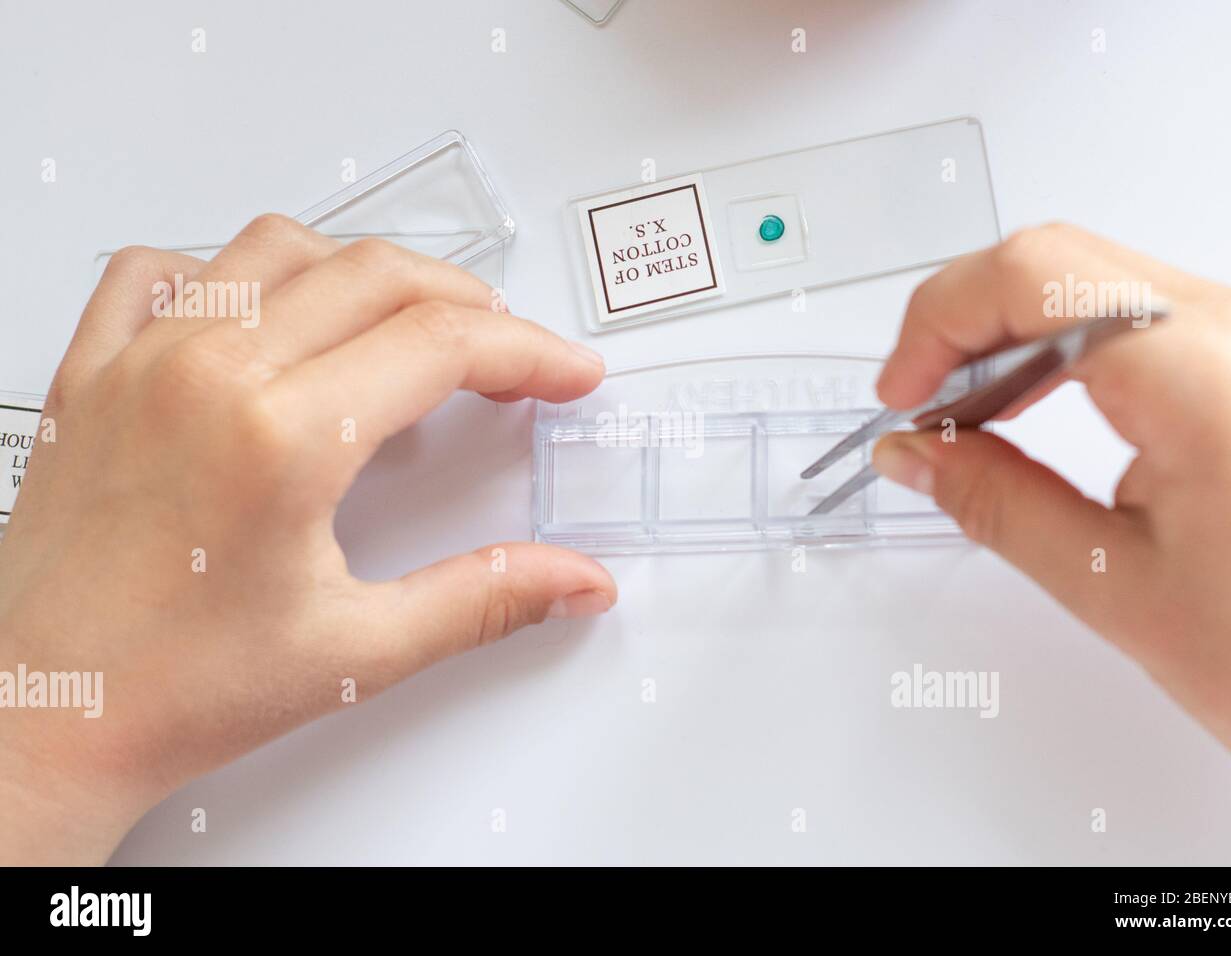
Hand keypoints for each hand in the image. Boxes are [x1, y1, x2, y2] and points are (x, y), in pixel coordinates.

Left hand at [0, 215, 616, 863]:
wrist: (41, 716)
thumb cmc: (170, 692)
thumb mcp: (356, 652)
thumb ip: (483, 601)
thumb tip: (571, 580)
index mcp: (281, 439)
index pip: (441, 344)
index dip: (527, 350)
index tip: (565, 372)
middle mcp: (209, 375)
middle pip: (376, 275)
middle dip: (469, 303)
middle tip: (509, 354)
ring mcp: (142, 362)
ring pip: (277, 248)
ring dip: (362, 270)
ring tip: (403, 321)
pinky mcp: (94, 374)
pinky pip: (161, 270)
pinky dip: (227, 269)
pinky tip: (259, 312)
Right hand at [872, 224, 1230, 855]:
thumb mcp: (1114, 585)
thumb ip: (994, 502)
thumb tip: (917, 455)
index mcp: (1201, 373)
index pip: (1031, 277)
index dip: (939, 321)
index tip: (903, 393)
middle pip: (1057, 262)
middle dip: (965, 324)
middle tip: (922, 406)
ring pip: (1095, 280)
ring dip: (1012, 337)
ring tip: (971, 420)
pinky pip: (1139, 316)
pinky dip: (1064, 350)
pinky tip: (1036, 409)